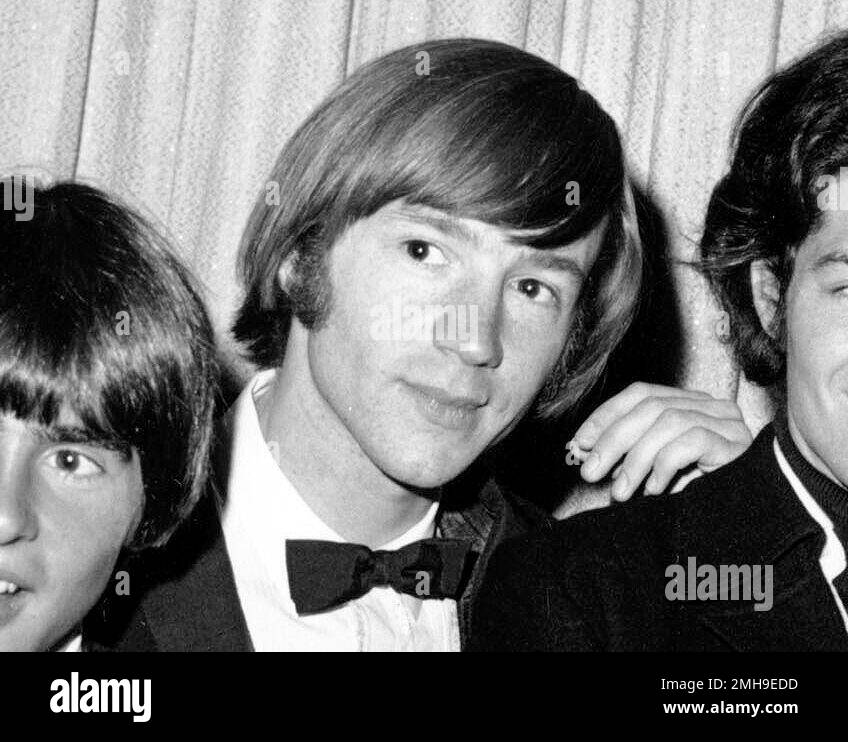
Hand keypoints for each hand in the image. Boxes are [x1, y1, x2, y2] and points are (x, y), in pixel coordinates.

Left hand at [567, 382, 752, 501]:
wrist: (752, 518)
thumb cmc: (700, 494)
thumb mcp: (657, 470)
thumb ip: (629, 455)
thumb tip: (587, 453)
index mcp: (688, 402)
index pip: (640, 394)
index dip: (605, 415)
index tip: (579, 442)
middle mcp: (710, 405)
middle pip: (650, 406)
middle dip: (612, 439)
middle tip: (589, 471)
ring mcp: (727, 422)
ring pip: (668, 421)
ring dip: (635, 458)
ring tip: (620, 492)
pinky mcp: (737, 444)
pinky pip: (691, 441)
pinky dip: (665, 464)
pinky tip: (655, 489)